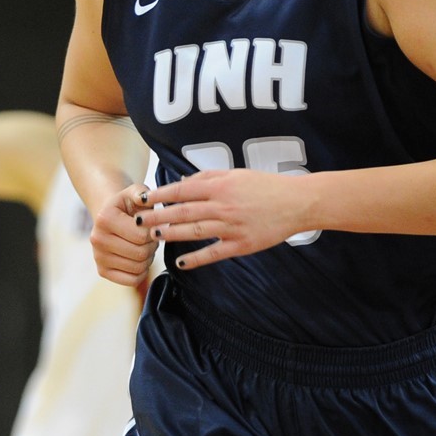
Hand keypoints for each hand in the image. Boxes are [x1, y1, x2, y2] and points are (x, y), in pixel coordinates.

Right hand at [92, 183, 156, 288]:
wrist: (111, 216)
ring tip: (143, 245)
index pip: (141, 236)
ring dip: (148, 258)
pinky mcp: (102, 271)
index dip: (154, 231)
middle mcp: (97, 239)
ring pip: (139, 268)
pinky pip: (133, 280)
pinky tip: (138, 258)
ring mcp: (98, 257)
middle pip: (140, 254)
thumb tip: (144, 198)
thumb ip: (142, 192)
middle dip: (152, 245)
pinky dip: (142, 271)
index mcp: (105, 218)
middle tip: (150, 237)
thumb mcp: (135, 192)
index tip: (151, 225)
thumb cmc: (128, 205)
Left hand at [138, 169, 316, 269]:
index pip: (182, 190)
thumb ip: (208, 177)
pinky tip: (180, 262)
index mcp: (220, 186)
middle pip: (182, 212)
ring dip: (171, 234)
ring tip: (153, 236)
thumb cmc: (266, 186)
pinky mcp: (241, 245)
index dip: (160, 195)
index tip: (143, 199)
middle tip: (138, 221)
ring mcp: (231, 227)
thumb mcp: (236, 174)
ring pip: (194, 232)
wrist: (297, 203)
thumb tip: (181, 182)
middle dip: (157, 216)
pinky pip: (213, 253)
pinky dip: (195, 259)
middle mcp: (223, 206)